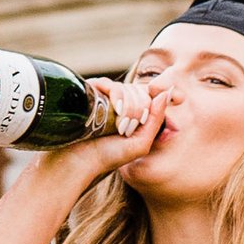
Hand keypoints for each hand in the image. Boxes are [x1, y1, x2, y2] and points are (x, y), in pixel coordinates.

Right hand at [46, 78, 163, 203]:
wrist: (78, 160)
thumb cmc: (108, 156)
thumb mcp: (141, 143)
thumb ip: (156, 120)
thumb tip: (165, 93)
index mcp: (132, 113)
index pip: (150, 96)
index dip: (155, 101)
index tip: (158, 113)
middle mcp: (119, 102)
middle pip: (140, 91)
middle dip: (139, 110)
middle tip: (127, 130)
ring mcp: (104, 96)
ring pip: (126, 87)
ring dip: (128, 107)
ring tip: (118, 127)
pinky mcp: (90, 92)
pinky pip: (108, 83)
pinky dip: (116, 94)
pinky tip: (116, 109)